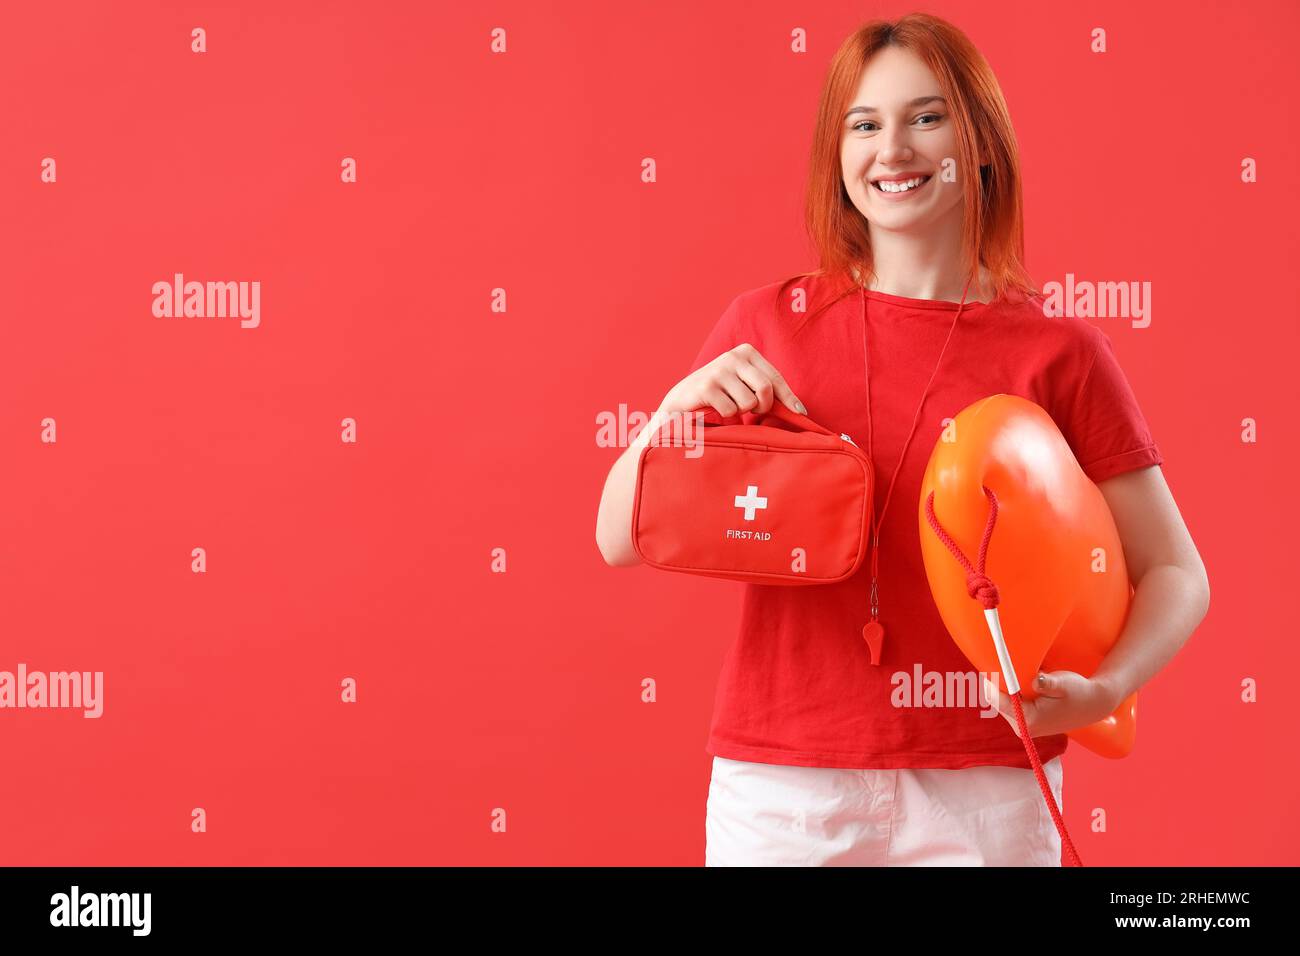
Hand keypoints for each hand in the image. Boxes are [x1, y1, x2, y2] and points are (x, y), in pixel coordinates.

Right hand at [657, 343, 805, 420]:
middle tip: (751, 411)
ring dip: (740, 411)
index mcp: (747, 351)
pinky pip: (730, 410)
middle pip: (765, 389)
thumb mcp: (744, 384)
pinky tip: (715, 407)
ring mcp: (719, 370)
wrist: (682, 400)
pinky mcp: (706, 386)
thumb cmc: (720, 394)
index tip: (801, 413)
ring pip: (748, 403)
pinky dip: (726, 415)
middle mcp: (733, 356)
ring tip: (727, 404)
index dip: (789, 398)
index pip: (776, 378)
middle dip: (763, 407)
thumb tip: (799, 410)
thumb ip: (767, 389)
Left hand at [982, 670, 1119, 738]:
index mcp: (1029, 720)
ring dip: (1004, 688)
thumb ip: (1048, 683)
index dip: (990, 681)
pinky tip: (1017, 682)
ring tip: (1009, 671)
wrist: (1094, 704)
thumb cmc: (1079, 692)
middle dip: (996, 683)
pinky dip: (1011, 693)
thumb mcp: (1064, 683)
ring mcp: (1024, 727)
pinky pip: (1010, 706)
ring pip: (1002, 703)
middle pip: (996, 702)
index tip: (987, 664)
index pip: (998, 701)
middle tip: (996, 662)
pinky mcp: (1027, 723)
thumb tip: (1036, 681)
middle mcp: (1023, 728)